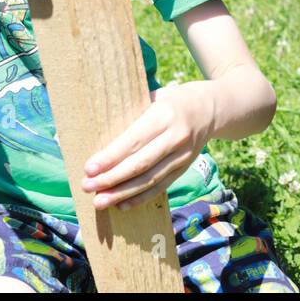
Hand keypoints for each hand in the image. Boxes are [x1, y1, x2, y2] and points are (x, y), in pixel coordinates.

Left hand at [81, 82, 216, 209]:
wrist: (212, 108)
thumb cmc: (173, 99)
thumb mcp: (155, 95)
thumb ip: (133, 112)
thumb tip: (97, 128)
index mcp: (164, 115)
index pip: (134, 140)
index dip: (111, 156)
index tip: (89, 168)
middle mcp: (176, 137)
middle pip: (140, 164)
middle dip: (112, 178)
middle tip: (87, 187)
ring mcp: (183, 155)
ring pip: (151, 180)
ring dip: (123, 193)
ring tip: (100, 202)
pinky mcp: (185, 167)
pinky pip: (162, 186)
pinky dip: (141, 198)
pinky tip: (122, 205)